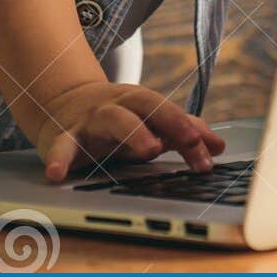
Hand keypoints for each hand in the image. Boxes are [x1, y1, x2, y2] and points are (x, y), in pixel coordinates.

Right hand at [36, 81, 226, 182]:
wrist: (65, 102)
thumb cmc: (117, 117)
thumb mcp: (149, 120)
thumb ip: (182, 131)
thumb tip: (219, 146)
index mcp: (141, 103)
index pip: (170, 112)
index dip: (190, 129)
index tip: (210, 151)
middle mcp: (119, 106)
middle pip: (146, 106)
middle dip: (169, 120)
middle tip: (190, 140)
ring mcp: (92, 120)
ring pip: (113, 120)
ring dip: (133, 131)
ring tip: (150, 150)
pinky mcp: (65, 136)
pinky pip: (62, 146)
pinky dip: (59, 158)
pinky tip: (57, 174)